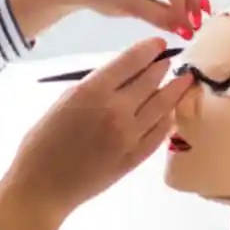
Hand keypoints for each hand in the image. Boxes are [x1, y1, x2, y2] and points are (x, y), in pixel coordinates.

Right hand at [0, 37, 194, 220]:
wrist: (43, 185)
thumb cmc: (44, 140)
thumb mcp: (66, 100)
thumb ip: (96, 86)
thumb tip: (124, 75)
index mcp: (93, 91)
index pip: (131, 61)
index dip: (149, 49)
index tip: (159, 44)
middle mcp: (117, 110)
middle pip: (151, 80)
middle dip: (163, 67)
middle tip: (170, 61)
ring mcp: (130, 135)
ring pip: (163, 105)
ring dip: (175, 90)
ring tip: (185, 81)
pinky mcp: (136, 157)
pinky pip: (160, 132)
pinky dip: (168, 118)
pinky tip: (172, 111)